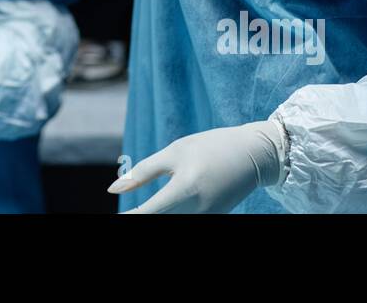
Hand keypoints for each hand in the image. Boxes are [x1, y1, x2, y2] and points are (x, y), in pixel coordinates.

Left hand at [109, 120, 284, 212]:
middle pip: (161, 220)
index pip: (150, 212)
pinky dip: (170, 214)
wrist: (254, 154)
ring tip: (139, 210)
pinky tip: (159, 209)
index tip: (117, 217)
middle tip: (124, 214)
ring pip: (173, 220)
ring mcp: (208, 217)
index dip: (131, 217)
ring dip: (156, 215)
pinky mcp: (213, 218)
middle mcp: (198, 209)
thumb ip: (143, 172)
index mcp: (186, 188)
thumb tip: (112, 189)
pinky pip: (186, 219)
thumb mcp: (174, 152)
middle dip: (140, 217)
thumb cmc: (209, 147)